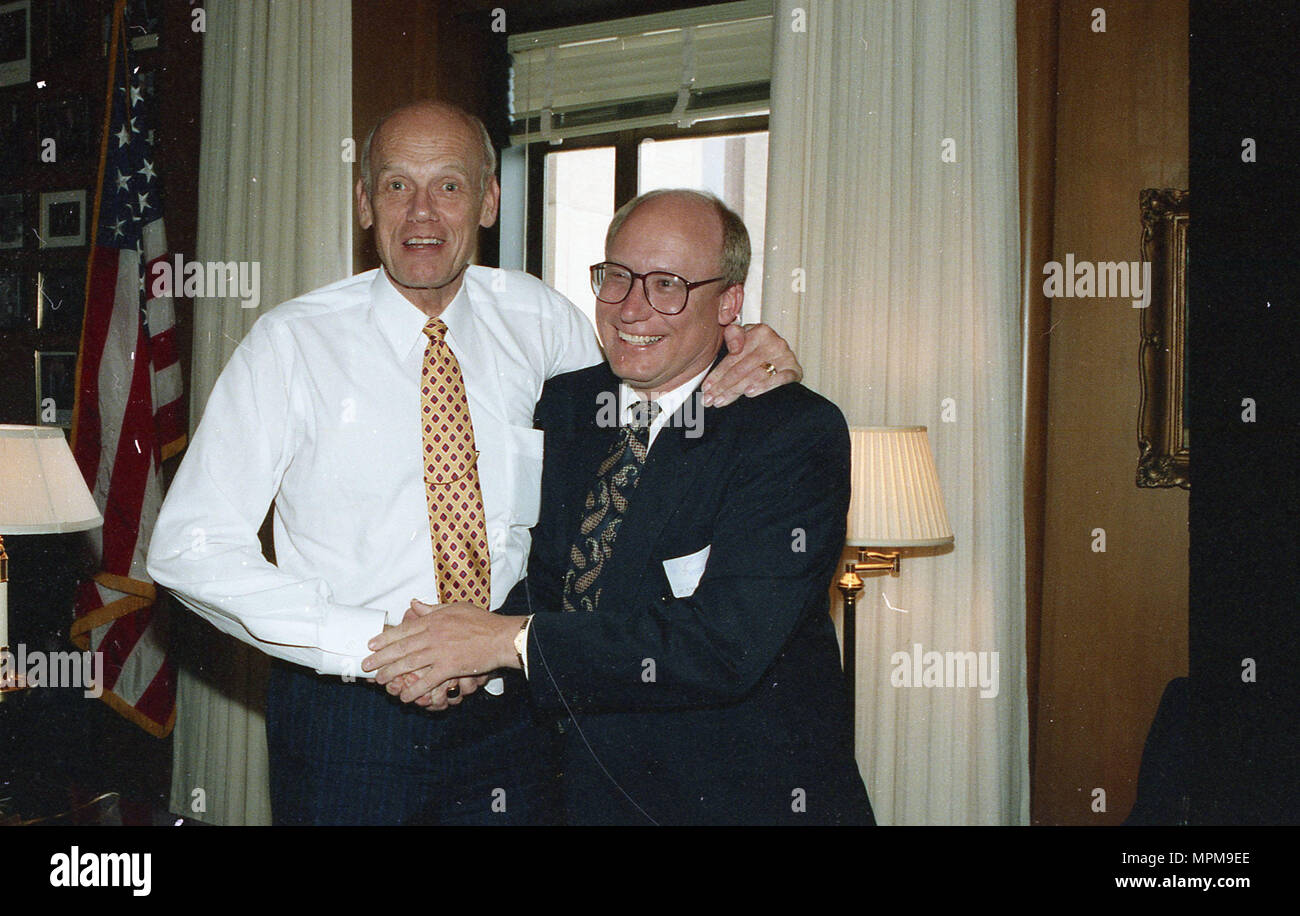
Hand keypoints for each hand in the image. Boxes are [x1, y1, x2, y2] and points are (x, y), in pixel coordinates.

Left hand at [362, 600, 520, 703]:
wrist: (501, 637)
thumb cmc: (482, 622)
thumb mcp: (456, 607)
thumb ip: (433, 607)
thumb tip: (414, 604)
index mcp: (434, 620)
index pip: (404, 630)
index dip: (385, 638)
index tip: (371, 644)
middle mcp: (433, 635)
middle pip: (401, 648)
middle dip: (381, 658)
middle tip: (366, 665)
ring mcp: (440, 652)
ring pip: (409, 664)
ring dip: (392, 674)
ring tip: (379, 680)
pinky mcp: (450, 667)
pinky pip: (428, 681)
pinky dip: (415, 690)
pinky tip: (405, 696)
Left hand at [700, 323, 801, 406]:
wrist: (784, 360)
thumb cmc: (759, 352)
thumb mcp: (745, 340)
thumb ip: (733, 336)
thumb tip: (731, 339)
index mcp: (759, 331)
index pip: (734, 357)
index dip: (717, 373)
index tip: (706, 387)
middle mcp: (773, 342)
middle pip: (742, 368)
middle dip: (723, 386)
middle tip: (711, 399)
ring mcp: (785, 356)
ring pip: (756, 375)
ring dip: (737, 390)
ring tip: (722, 401)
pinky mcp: (794, 370)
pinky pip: (779, 379)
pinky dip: (764, 386)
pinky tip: (750, 393)